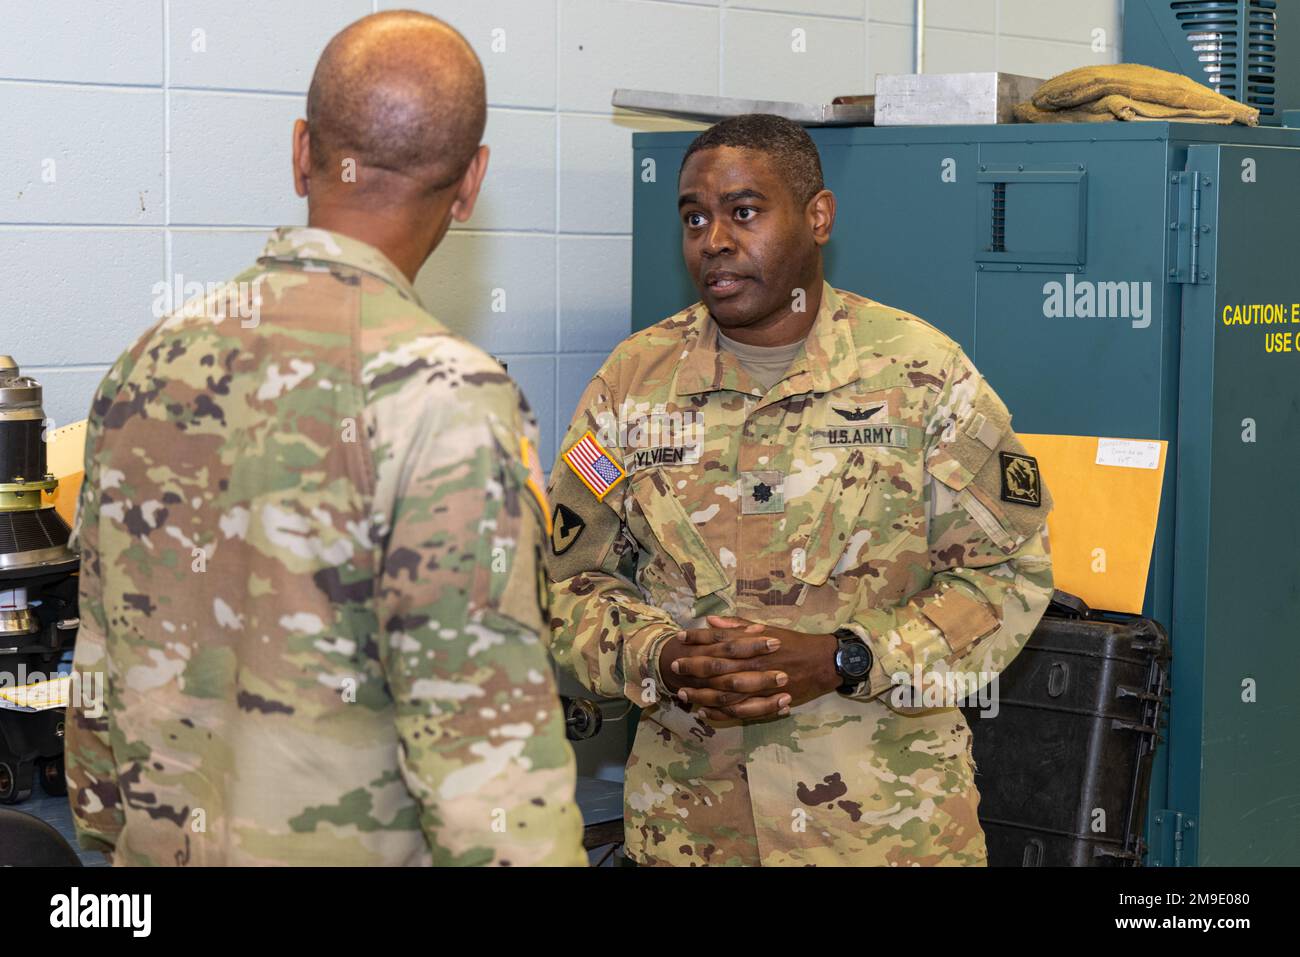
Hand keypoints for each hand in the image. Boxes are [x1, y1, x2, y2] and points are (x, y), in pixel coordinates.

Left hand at [659, 620, 785, 701]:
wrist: (823, 662)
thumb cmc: (793, 643)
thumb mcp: (767, 628)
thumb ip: (737, 626)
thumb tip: (711, 621)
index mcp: (752, 643)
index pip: (718, 639)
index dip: (697, 638)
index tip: (679, 637)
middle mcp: (753, 663)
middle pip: (717, 666)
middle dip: (693, 667)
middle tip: (673, 667)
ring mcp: (760, 685)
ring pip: (724, 692)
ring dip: (701, 693)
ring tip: (681, 693)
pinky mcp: (766, 702)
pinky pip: (739, 711)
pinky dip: (720, 713)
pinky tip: (704, 712)